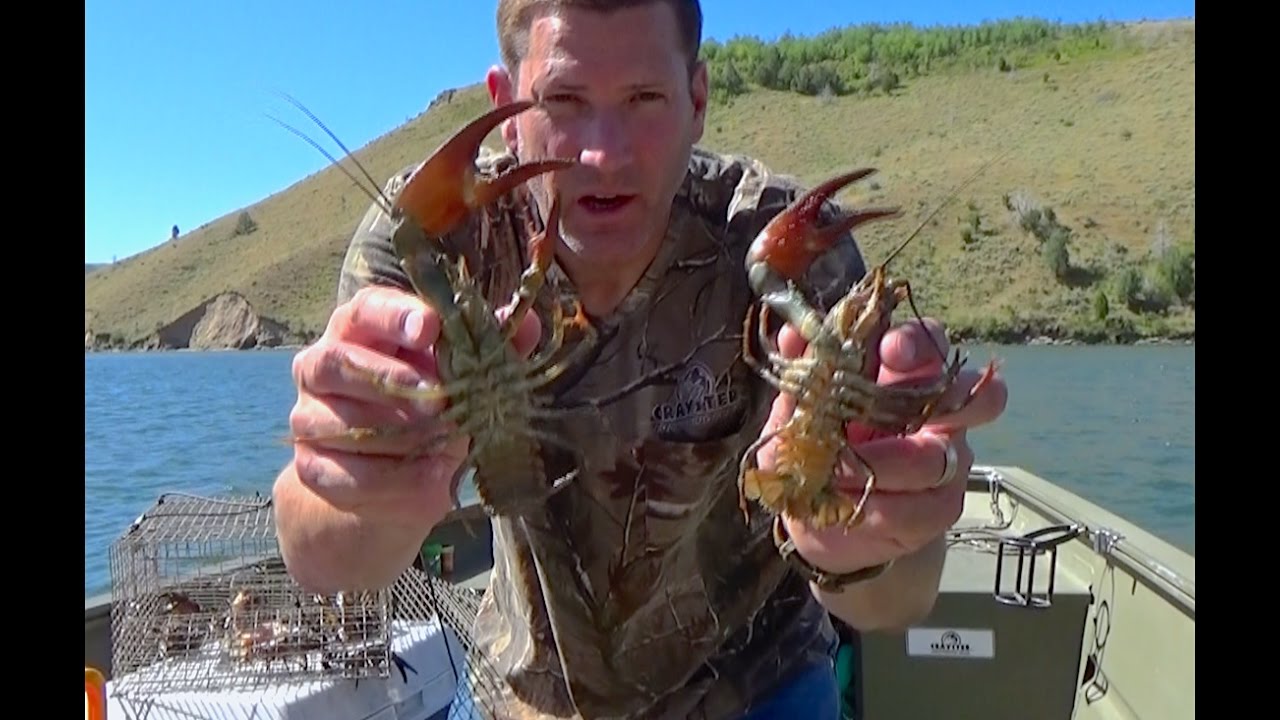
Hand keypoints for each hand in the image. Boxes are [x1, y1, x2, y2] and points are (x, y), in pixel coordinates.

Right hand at [286, 285, 541, 529]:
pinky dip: (394, 482)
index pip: (366, 308)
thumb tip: (528, 322)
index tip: (430, 327)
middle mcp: (322, 364)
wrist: (390, 480)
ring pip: (342, 422)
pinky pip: (346, 474)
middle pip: (340, 362)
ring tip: (444, 448)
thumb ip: (492, 350)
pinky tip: (430, 480)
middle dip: (393, 381)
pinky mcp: (310, 465)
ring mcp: (308, 415)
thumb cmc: (429, 410)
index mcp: (361, 329)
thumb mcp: (462, 378)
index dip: (396, 315)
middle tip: (439, 403)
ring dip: (399, 439)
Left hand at [759, 317, 1007, 574]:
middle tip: (885, 405)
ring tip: (838, 472)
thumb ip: (801, 377)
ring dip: (883, 465)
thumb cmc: (817, 449)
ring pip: (938, 459)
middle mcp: (937, 413)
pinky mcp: (942, 507)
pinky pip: (922, 507)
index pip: (931, 343)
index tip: (889, 349)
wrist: (823, 516)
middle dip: (942, 395)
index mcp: (904, 375)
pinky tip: (847, 506)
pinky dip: (879, 508)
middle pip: (973, 394)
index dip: (918, 342)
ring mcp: (948, 462)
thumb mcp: (797, 413)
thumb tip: (792, 335)